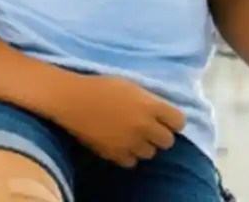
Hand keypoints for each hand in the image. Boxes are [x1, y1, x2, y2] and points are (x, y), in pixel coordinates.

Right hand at [54, 75, 185, 167]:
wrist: (69, 98)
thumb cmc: (98, 86)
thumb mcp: (129, 86)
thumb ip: (148, 100)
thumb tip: (161, 113)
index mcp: (150, 105)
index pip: (179, 121)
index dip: (172, 121)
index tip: (164, 120)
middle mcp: (145, 126)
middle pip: (167, 141)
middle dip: (158, 135)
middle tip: (146, 129)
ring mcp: (130, 142)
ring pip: (150, 153)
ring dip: (142, 145)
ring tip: (129, 136)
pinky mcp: (115, 153)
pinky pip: (131, 161)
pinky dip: (126, 155)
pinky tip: (118, 144)